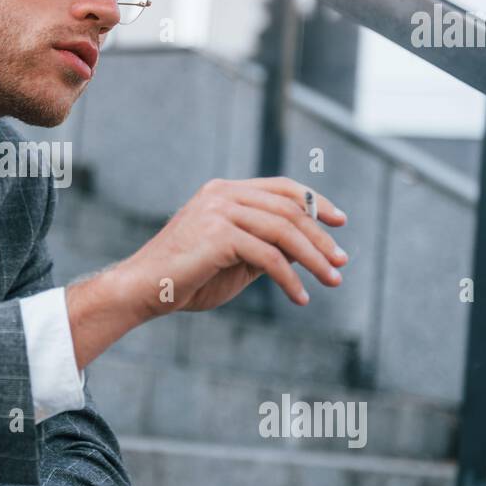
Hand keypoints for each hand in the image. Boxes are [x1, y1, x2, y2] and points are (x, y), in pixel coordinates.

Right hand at [121, 176, 347, 315]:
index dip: (314, 202)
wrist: (143, 290)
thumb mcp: (235, 259)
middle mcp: (223, 193)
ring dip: (314, 259)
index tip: (340, 221)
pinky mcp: (218, 234)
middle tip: (341, 263)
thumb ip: (265, 246)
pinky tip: (300, 297)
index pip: (281, 188)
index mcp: (224, 191)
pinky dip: (290, 279)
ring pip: (285, 231)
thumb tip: (305, 248)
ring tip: (331, 281)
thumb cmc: (186, 279)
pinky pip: (269, 256)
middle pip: (289, 209)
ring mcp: (219, 211)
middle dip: (321, 237)